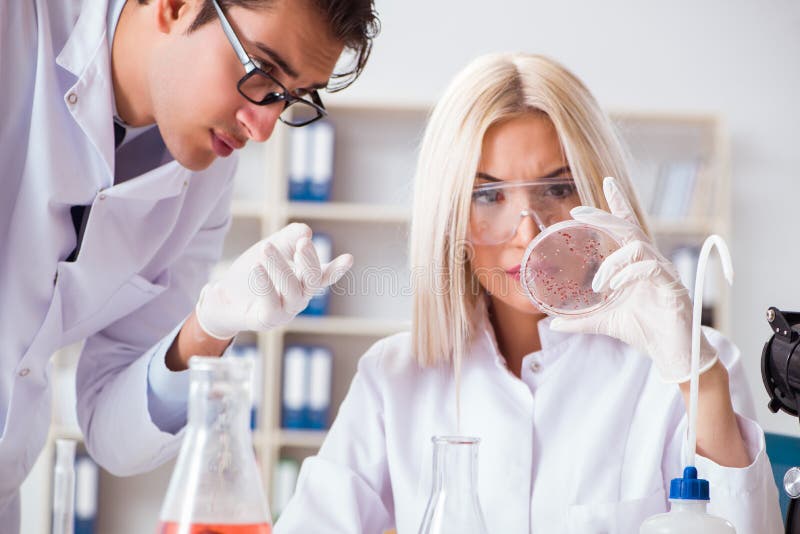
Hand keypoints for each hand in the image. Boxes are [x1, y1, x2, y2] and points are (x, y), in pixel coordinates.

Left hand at [195, 223, 352, 339]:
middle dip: (310, 261)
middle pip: (312, 281)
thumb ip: (289, 237)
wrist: (224, 296)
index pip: (325, 275)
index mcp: (304, 282)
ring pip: (292, 290)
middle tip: (302, 242)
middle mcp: (300, 298)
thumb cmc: (254, 273)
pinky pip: (271, 303)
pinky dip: (266, 284)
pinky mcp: (267, 319)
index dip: (338, 269)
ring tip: (266, 247)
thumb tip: (306, 231)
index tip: (348, 258)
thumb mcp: (273, 247)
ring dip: (280, 266)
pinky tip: (257, 267)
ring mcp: (285, 311)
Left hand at [549, 177, 716, 382]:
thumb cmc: (644, 330)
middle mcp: (651, 261)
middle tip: (579, 212)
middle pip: (629, 227)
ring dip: (612, 262)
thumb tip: (552, 324)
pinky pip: (650, 268)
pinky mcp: (672, 286)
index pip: (627, 226)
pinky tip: (616, 287)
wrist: (672, 353)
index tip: (606, 183)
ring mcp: (663, 272)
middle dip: (605, 215)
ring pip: (637, 246)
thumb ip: (581, 320)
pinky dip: (629, 273)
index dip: (618, 203)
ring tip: (600, 284)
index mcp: (636, 264)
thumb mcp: (605, 322)